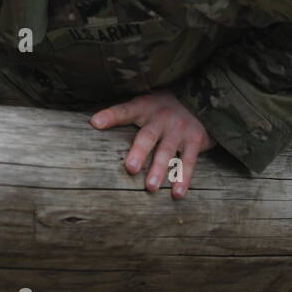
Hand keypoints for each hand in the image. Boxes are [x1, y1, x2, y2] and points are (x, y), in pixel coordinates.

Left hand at [90, 90, 215, 198]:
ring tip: (151, 187)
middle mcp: (161, 118)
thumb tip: (91, 125)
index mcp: (144, 107)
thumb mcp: (143, 103)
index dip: (111, 116)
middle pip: (148, 136)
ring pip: (167, 151)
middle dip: (139, 152)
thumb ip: (121, 115)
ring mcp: (179, 129)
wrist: (200, 98)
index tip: (95, 123)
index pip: (125, 110)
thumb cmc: (160, 107)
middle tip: (131, 168)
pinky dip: (184, 178)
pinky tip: (177, 193)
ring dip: (160, 169)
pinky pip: (189, 161)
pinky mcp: (195, 140)